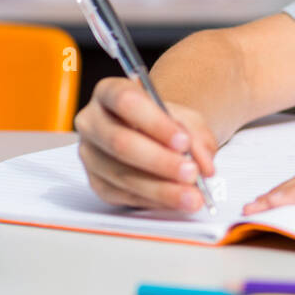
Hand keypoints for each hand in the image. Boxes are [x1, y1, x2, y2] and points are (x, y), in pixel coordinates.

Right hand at [74, 77, 219, 211]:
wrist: (157, 137)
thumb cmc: (167, 122)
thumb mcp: (187, 118)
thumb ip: (197, 137)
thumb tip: (204, 165)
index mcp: (109, 92)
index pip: (126, 102)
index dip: (155, 123)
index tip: (183, 141)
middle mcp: (92, 122)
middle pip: (120, 142)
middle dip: (159, 161)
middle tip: (190, 173)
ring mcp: (91, 155)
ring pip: (122, 174)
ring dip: (161, 189)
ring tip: (192, 196)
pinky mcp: (96, 182)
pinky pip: (123, 195)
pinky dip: (153, 200)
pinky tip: (175, 201)